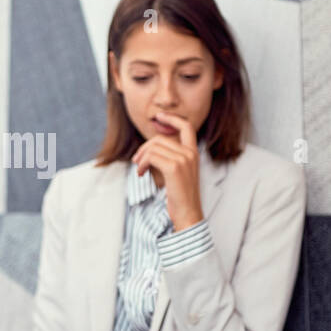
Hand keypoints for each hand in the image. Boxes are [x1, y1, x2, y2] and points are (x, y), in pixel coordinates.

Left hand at [131, 112, 203, 230]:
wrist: (188, 213)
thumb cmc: (180, 196)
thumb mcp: (178, 173)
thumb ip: (170, 158)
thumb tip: (150, 149)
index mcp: (193, 153)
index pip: (187, 127)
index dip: (172, 119)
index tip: (160, 116)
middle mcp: (190, 154)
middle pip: (161, 138)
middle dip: (144, 148)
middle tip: (136, 161)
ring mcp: (183, 160)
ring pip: (154, 147)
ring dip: (141, 158)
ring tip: (139, 169)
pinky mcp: (174, 168)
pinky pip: (152, 157)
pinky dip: (142, 164)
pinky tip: (141, 173)